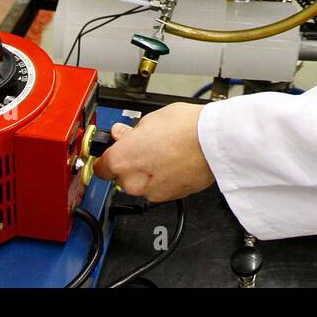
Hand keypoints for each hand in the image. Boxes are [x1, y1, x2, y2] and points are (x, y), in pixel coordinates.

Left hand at [91, 102, 214, 201]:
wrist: (216, 143)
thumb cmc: (186, 128)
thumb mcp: (151, 119)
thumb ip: (131, 132)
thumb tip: (122, 134)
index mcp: (122, 160)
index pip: (101, 167)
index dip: (106, 158)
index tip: (111, 152)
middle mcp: (133, 181)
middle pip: (121, 176)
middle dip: (130, 162)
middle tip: (145, 145)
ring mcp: (152, 192)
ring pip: (141, 183)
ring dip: (147, 172)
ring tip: (164, 152)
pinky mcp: (170, 197)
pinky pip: (158, 188)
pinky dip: (162, 179)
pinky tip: (174, 162)